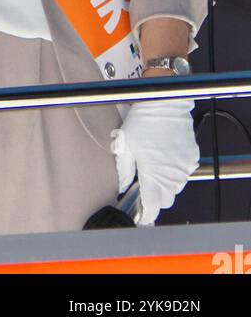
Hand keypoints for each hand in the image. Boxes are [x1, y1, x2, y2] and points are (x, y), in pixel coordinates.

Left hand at [110, 97, 198, 225]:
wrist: (164, 102)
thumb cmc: (143, 121)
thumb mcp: (125, 145)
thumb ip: (124, 170)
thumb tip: (124, 185)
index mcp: (154, 176)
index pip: (152, 207)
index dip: (145, 213)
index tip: (140, 214)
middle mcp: (172, 175)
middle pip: (165, 199)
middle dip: (155, 197)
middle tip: (144, 185)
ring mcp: (184, 167)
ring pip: (176, 187)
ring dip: (166, 184)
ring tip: (154, 167)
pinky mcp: (192, 157)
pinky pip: (183, 172)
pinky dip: (175, 171)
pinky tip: (165, 157)